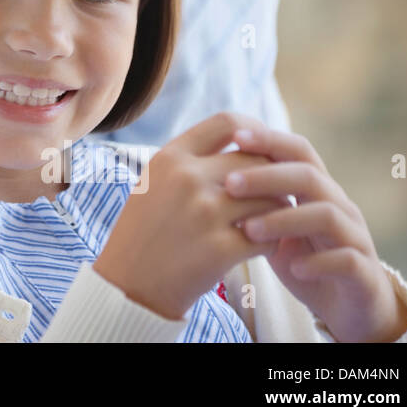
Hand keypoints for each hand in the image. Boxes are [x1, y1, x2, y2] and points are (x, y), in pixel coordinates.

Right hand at [93, 111, 291, 320]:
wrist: (129, 284)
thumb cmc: (146, 231)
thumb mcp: (155, 182)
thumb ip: (191, 160)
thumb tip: (245, 140)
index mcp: (170, 158)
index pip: (228, 122)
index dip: (256, 132)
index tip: (263, 150)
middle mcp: (187, 179)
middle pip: (256, 161)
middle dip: (273, 178)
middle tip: (276, 194)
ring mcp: (204, 213)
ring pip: (269, 199)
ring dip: (277, 212)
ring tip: (269, 222)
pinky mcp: (219, 249)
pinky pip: (268, 237)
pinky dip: (271, 243)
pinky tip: (259, 247)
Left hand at [224, 127, 406, 342]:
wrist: (346, 304)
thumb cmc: (301, 256)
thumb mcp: (272, 224)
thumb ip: (251, 199)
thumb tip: (202, 170)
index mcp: (316, 189)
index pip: (298, 151)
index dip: (270, 140)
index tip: (234, 138)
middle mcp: (339, 205)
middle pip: (309, 176)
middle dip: (268, 177)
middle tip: (230, 184)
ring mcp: (354, 237)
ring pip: (327, 215)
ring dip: (286, 219)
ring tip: (248, 229)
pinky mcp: (363, 273)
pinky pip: (347, 260)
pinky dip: (319, 262)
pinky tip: (292, 267)